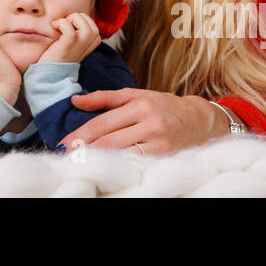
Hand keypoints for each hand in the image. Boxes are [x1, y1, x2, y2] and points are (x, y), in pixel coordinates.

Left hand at [37, 13, 99, 65]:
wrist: (51, 73)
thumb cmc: (59, 54)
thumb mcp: (74, 41)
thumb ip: (78, 29)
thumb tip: (75, 15)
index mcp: (94, 40)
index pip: (89, 19)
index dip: (77, 19)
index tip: (67, 28)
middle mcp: (91, 42)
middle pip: (86, 17)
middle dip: (72, 17)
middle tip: (62, 27)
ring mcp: (81, 43)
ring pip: (81, 19)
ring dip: (68, 19)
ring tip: (59, 26)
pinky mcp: (70, 44)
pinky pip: (68, 27)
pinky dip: (60, 23)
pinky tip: (54, 27)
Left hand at [59, 89, 227, 154]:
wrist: (201, 121)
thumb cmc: (164, 106)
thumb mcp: (136, 95)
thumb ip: (105, 98)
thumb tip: (75, 101)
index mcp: (140, 105)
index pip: (102, 123)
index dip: (80, 135)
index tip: (63, 144)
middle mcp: (150, 123)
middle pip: (109, 142)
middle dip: (85, 151)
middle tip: (67, 158)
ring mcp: (160, 143)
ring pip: (122, 156)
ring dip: (100, 161)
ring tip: (82, 164)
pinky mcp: (167, 158)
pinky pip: (137, 165)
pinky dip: (120, 168)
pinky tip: (107, 170)